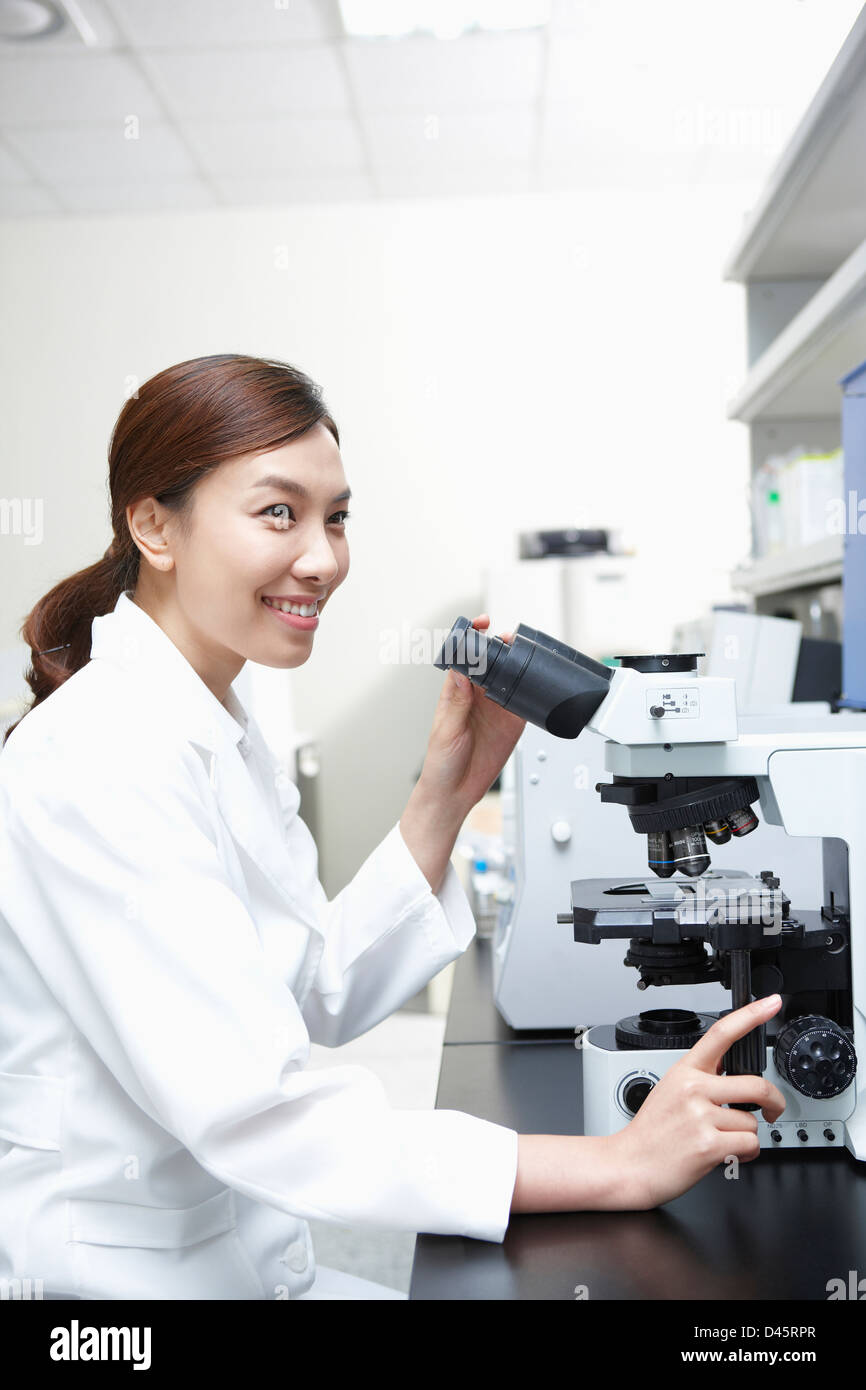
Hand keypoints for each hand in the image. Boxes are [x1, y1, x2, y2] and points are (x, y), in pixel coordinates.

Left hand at [417, 614, 525, 813]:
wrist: (456, 793)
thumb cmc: (441, 762)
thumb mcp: (446, 730)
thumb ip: (456, 701)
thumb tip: (460, 671)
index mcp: (456, 692)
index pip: (465, 658)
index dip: (472, 638)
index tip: (482, 624)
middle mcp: (477, 697)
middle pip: (491, 662)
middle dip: (501, 647)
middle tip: (509, 640)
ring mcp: (496, 708)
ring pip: (510, 678)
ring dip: (517, 665)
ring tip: (524, 655)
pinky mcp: (512, 723)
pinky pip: (525, 701)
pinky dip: (531, 691)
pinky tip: (534, 684)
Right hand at [609, 994, 785, 1208]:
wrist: (630, 1165)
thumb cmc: (651, 1132)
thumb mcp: (670, 1090)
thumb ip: (702, 1080)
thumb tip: (736, 1080)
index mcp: (685, 1070)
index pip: (721, 1033)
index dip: (750, 1015)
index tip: (771, 1002)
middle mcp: (693, 1089)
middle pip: (756, 1084)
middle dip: (774, 1102)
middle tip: (772, 1110)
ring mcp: (700, 1116)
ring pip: (752, 1122)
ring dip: (745, 1136)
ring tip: (721, 1140)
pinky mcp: (709, 1144)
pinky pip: (749, 1145)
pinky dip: (745, 1154)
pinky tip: (724, 1154)